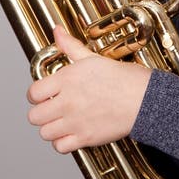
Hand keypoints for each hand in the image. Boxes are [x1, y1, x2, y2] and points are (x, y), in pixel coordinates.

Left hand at [27, 25, 151, 153]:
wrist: (146, 100)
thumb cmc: (125, 79)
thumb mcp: (94, 58)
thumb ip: (71, 46)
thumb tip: (57, 32)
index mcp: (66, 79)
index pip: (33, 93)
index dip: (36, 96)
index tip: (44, 96)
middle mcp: (67, 101)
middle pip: (34, 116)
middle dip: (41, 113)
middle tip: (52, 110)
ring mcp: (75, 121)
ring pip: (45, 133)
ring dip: (51, 128)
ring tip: (61, 123)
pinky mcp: (85, 138)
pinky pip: (60, 147)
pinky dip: (63, 143)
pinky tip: (71, 134)